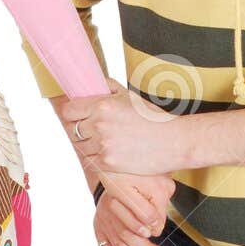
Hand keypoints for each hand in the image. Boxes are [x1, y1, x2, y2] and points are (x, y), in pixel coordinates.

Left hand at [61, 77, 192, 175]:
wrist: (175, 141)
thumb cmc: (155, 118)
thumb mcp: (130, 96)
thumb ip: (108, 88)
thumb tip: (91, 83)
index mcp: (103, 105)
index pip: (69, 110)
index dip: (71, 113)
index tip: (76, 115)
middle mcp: (99, 125)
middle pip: (72, 129)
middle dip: (78, 128)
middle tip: (89, 129)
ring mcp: (103, 145)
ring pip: (79, 146)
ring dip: (86, 144)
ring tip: (101, 141)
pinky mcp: (109, 162)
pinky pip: (90, 160)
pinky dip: (95, 157)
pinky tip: (107, 152)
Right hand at [95, 171, 173, 245]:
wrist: (118, 179)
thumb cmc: (142, 183)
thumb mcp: (156, 183)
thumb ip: (159, 202)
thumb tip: (158, 226)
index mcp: (121, 193)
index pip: (135, 213)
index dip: (148, 224)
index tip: (159, 232)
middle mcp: (109, 208)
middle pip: (127, 235)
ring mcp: (103, 223)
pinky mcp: (100, 233)